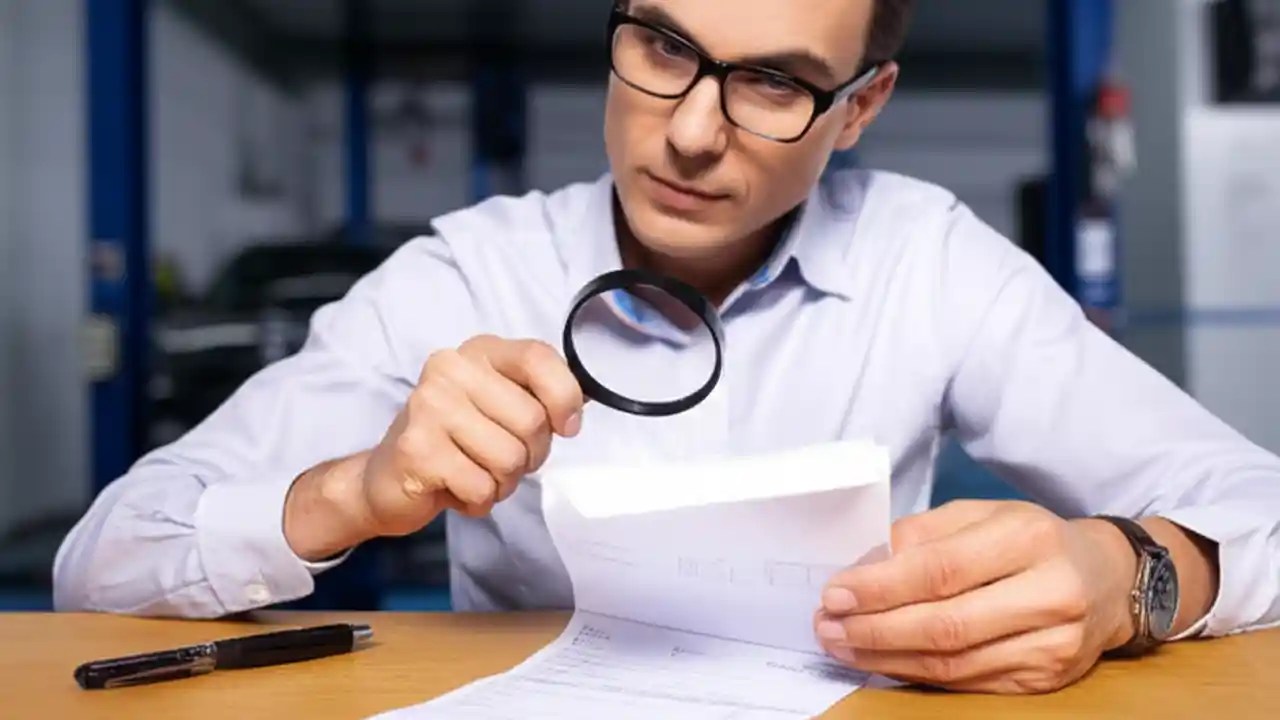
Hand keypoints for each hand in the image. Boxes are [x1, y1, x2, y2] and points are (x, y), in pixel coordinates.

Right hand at [284, 335, 584, 560]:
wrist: (386, 479)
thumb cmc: (455, 442)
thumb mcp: (500, 407)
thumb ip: (539, 397)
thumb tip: (584, 401)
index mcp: (478, 352)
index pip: (538, 358)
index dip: (565, 397)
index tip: (567, 427)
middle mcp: (450, 370)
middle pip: (532, 420)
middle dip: (531, 455)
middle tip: (502, 460)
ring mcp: (429, 407)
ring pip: (510, 459)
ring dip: (503, 482)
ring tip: (476, 473)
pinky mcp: (417, 450)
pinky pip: (482, 487)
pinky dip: (479, 500)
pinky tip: (455, 488)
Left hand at [813, 500, 1137, 693]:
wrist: (1108, 579)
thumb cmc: (1030, 539)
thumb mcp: (981, 514)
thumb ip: (921, 533)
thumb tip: (863, 567)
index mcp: (1028, 538)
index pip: (940, 570)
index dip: (880, 587)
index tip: (835, 593)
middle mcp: (1050, 593)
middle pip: (944, 624)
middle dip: (874, 629)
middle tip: (826, 626)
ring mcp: (1053, 645)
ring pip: (952, 663)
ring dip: (886, 657)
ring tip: (842, 645)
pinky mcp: (1046, 680)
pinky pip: (967, 683)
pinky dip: (917, 673)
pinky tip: (883, 661)